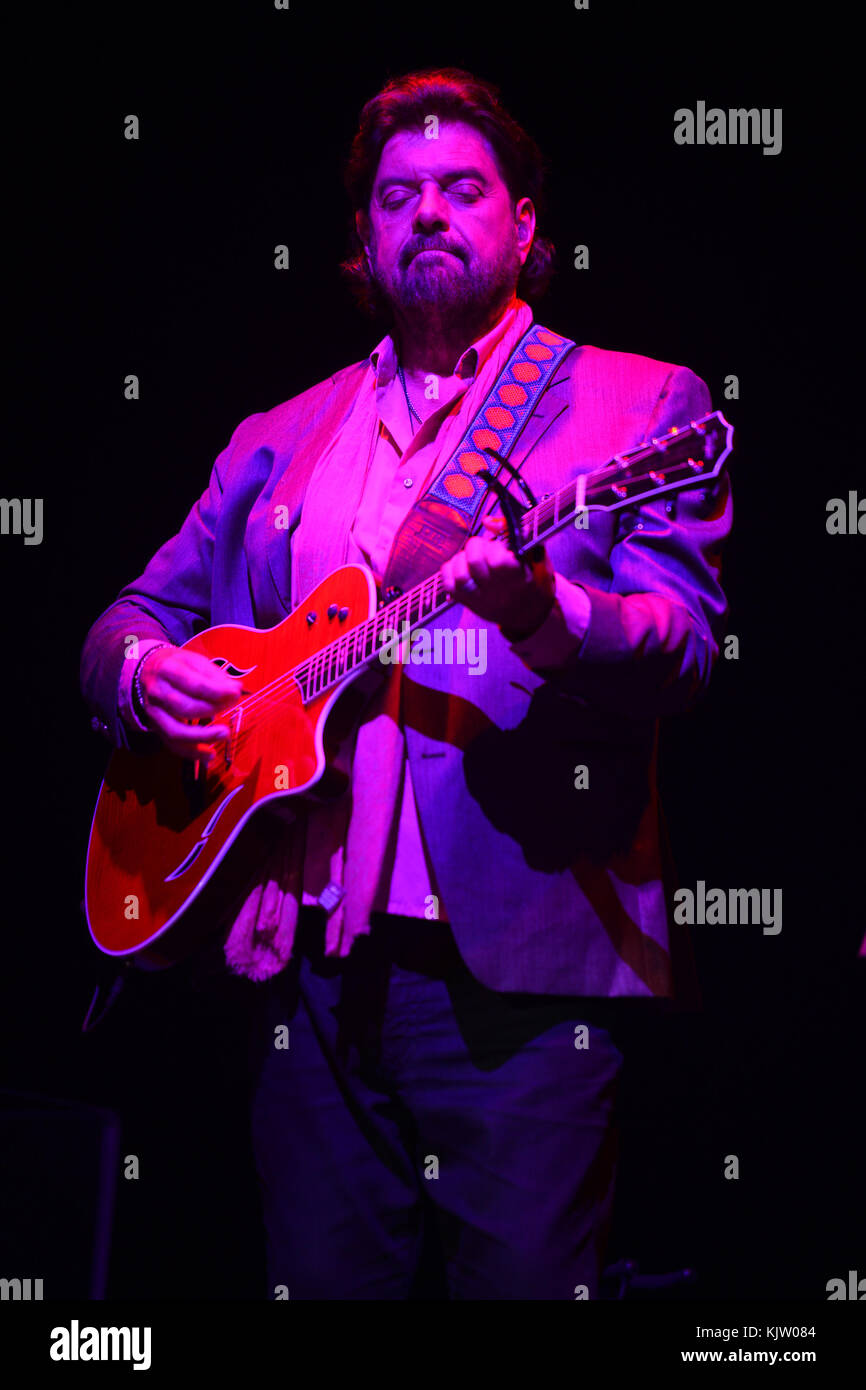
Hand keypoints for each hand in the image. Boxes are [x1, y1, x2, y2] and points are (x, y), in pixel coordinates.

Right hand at [137, 646, 240, 761]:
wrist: (148, 670)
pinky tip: (210, 754)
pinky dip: (192, 753)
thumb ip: (216, 675)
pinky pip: (173, 745)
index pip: (193, 684)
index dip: (217, 691)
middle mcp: (157, 692)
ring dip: (203, 737)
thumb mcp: (195, 660)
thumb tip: (236, 689)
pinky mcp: (156, 727)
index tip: (236, 693)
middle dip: (213, 710)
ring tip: (225, 734)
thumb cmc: (178, 666)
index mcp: (167, 670)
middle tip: (232, 706)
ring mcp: (154, 712)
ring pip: (176, 731)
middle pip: (185, 708)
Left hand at [439, 516, 554, 638]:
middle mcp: (499, 592)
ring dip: (462, 558)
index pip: (498, 561)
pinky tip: (462, 566)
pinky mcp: (468, 602)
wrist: (529, 612)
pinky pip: (448, 584)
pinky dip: (450, 569)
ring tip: (471, 557)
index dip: (496, 548)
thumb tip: (487, 521)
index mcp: (520, 579)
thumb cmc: (533, 577)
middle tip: (484, 547)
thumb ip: (513, 532)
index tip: (502, 547)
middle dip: (477, 546)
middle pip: (475, 562)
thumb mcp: (535, 554)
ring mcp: (481, 599)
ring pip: (460, 574)